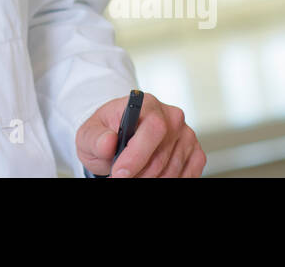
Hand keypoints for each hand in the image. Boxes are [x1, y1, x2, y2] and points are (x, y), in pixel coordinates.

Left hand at [76, 93, 204, 176]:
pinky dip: (169, 180)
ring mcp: (185, 135)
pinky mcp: (194, 152)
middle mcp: (171, 117)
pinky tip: (153, 177)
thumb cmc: (105, 132)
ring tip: (133, 176)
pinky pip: (188, 174)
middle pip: (161, 156)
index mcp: (147, 104)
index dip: (136, 156)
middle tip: (120, 178)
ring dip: (150, 179)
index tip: (119, 174)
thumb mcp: (90, 133)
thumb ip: (96, 137)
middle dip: (138, 175)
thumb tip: (108, 142)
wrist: (117, 134)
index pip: (152, 130)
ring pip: (172, 170)